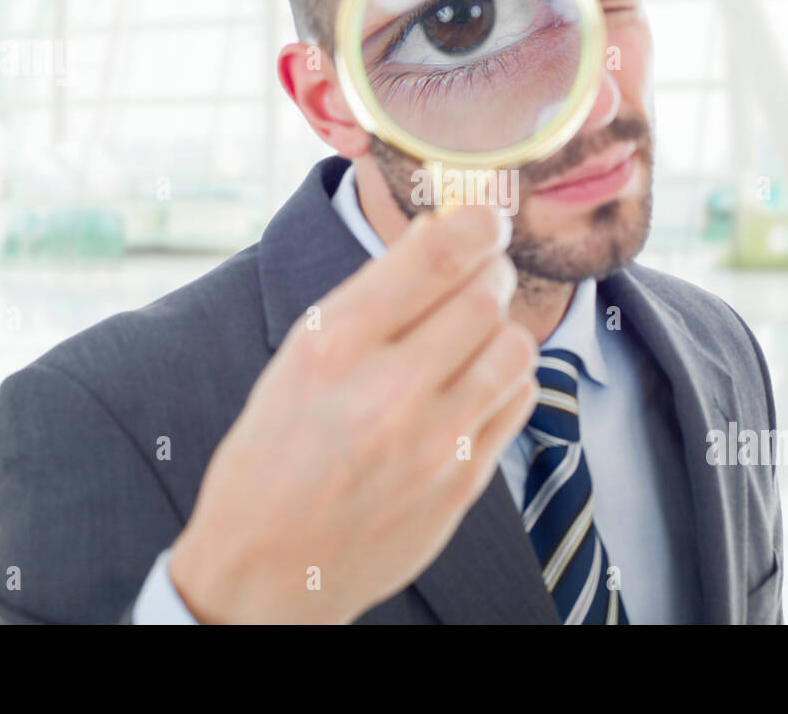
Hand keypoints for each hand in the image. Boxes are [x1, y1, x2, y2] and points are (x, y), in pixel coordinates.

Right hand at [168, 204, 536, 622]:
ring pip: (514, 346)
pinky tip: (477, 382)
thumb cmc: (272, 454)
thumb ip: (371, 299)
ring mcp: (433, 442)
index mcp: (332, 347)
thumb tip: (439, 236)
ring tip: (476, 332)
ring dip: (501, 326)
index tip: (484, 217)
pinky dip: (507, 378)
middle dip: (489, 269)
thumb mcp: (297, 360)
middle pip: (484, 294)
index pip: (434, 256)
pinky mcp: (464, 481)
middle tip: (480, 270)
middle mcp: (386, 390)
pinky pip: (519, 401)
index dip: (474, 222)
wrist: (268, 570)